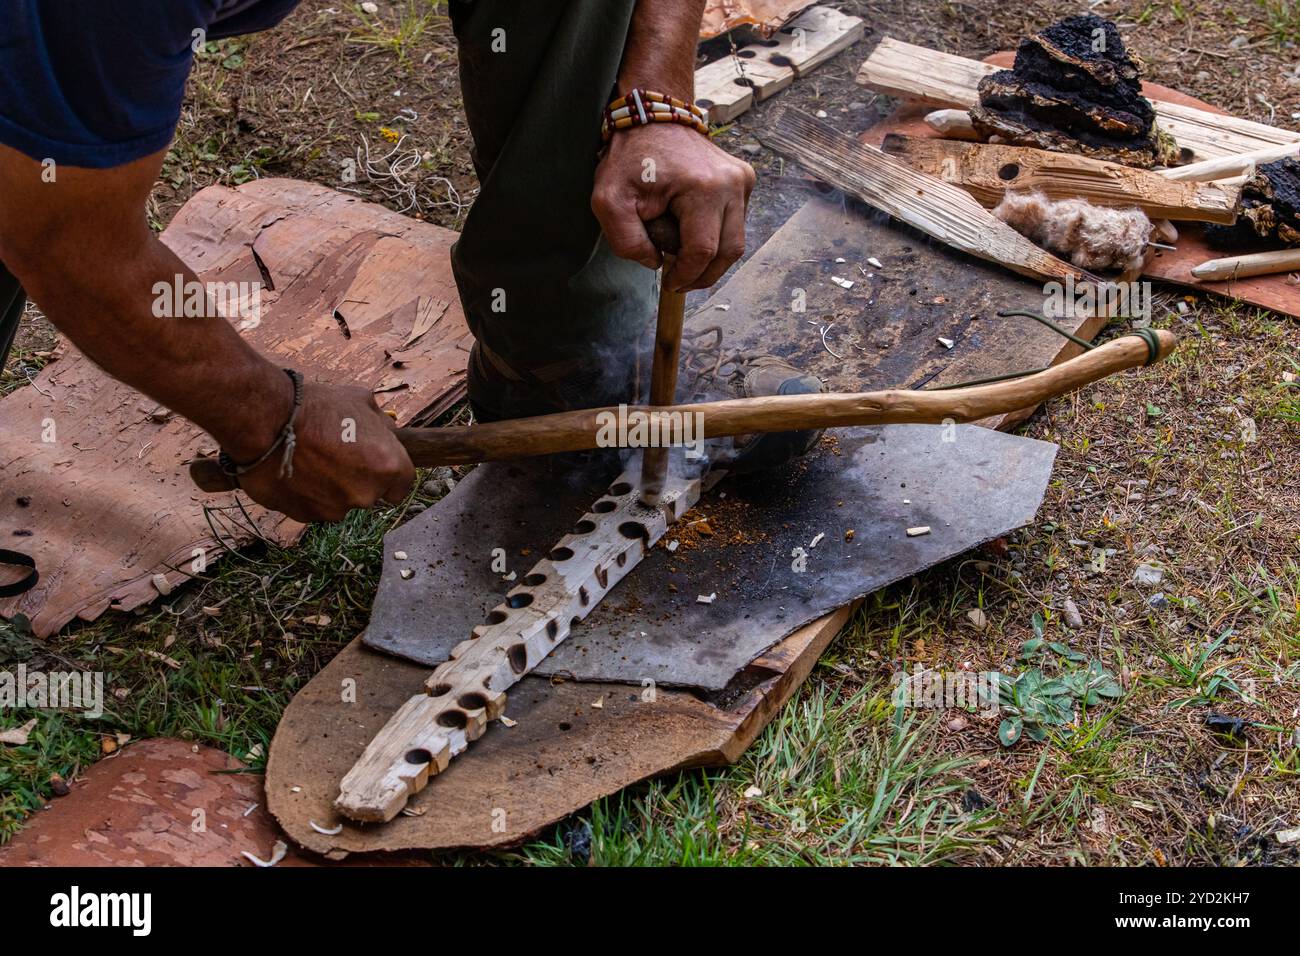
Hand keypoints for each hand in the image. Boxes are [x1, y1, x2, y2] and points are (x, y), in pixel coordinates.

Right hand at [234, 383, 415, 522]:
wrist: (265, 423)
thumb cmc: (315, 408)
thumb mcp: (361, 400)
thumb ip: (382, 423)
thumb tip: (390, 432)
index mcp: (389, 466)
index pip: (403, 485)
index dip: (390, 474)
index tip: (376, 464)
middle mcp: (367, 493)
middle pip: (371, 494)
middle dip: (358, 478)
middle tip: (335, 454)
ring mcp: (337, 508)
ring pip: (342, 503)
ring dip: (332, 488)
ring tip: (310, 461)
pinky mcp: (307, 516)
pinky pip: (314, 508)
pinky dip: (307, 495)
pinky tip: (295, 472)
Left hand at [592, 122, 755, 291]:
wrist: (652, 118)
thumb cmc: (630, 158)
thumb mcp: (609, 201)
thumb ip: (626, 242)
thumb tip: (656, 263)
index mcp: (704, 188)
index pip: (703, 251)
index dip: (686, 275)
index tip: (669, 282)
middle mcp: (732, 184)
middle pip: (729, 252)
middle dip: (703, 274)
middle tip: (679, 280)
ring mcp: (742, 180)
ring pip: (735, 241)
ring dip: (710, 257)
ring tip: (682, 256)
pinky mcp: (744, 179)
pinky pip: (736, 223)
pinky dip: (716, 236)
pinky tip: (692, 230)